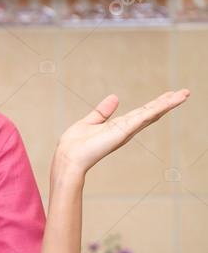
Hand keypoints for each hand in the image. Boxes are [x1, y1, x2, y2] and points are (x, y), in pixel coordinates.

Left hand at [55, 89, 190, 175]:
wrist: (68, 159)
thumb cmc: (74, 146)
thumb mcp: (89, 122)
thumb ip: (102, 112)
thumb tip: (115, 97)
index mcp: (119, 127)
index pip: (141, 113)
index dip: (155, 105)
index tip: (168, 96)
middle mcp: (126, 129)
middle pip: (151, 113)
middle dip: (167, 103)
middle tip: (185, 93)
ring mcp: (127, 130)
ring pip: (151, 113)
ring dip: (168, 103)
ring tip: (184, 94)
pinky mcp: (124, 130)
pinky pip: (144, 116)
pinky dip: (158, 108)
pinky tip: (170, 100)